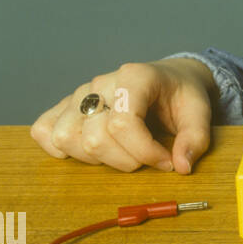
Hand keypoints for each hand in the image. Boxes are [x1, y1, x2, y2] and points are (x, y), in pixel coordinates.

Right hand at [29, 59, 215, 173]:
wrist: (168, 80)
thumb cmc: (180, 95)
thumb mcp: (199, 111)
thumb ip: (195, 138)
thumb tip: (181, 166)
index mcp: (135, 77)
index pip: (123, 124)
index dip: (145, 153)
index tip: (167, 162)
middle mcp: (101, 83)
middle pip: (93, 138)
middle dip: (125, 161)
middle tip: (148, 159)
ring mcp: (80, 94)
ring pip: (65, 138)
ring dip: (94, 158)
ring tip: (121, 153)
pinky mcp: (66, 107)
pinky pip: (43, 130)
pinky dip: (58, 148)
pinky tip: (85, 151)